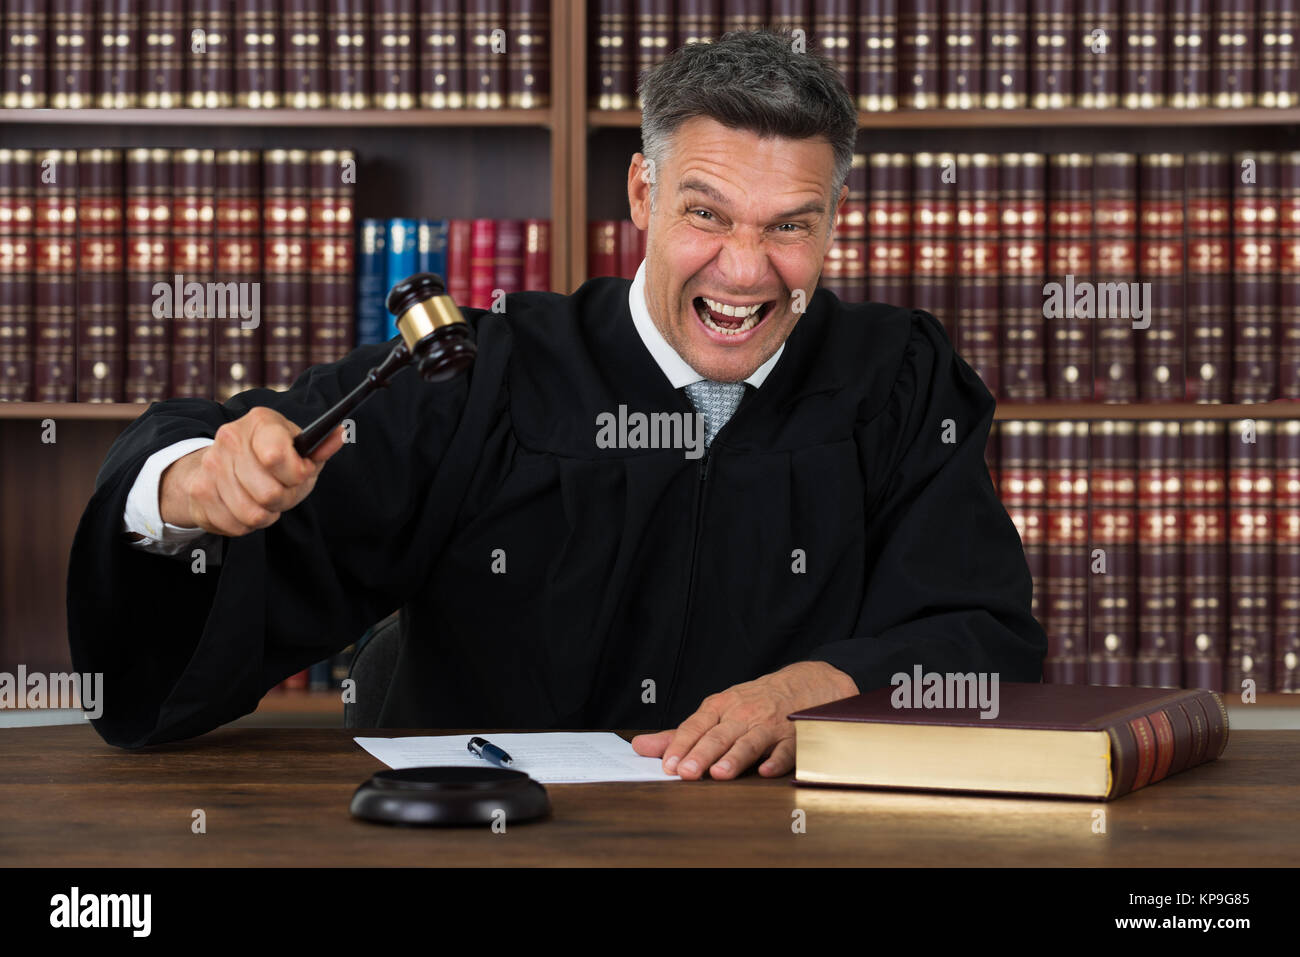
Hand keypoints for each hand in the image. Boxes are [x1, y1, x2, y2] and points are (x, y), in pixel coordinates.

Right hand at [159, 406, 345, 536]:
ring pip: (252, 513)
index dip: (296, 474)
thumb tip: (341, 434)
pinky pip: (234, 525)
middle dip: (283, 499)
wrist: (221, 465)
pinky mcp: (199, 492)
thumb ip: (320, 447)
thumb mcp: (299, 450)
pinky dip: (246, 523)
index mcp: (260, 422)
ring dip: (266, 514)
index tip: (300, 473)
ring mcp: (210, 465)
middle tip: (282, 490)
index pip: (277, 456)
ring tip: (264, 499)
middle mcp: (230, 438)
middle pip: (269, 493)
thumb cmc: (271, 459)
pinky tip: (245, 506)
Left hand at [630, 661, 858, 779]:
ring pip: (749, 742)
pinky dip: (776, 760)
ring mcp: (768, 726)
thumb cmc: (751, 702)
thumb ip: (679, 734)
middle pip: (719, 736)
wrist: (801, 685)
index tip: (667, 764)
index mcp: (720, 707)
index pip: (696, 726)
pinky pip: (786, 750)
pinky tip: (766, 771)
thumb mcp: (715, 711)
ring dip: (734, 757)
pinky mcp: (793, 738)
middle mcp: (742, 714)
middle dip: (701, 754)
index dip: (681, 745)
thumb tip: (640, 747)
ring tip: (719, 774)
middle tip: (685, 773)